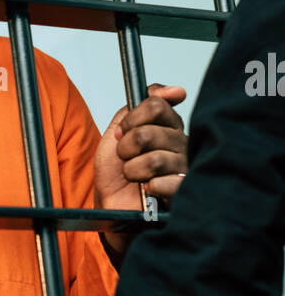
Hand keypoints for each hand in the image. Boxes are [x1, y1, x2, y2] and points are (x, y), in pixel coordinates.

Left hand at [95, 84, 186, 256]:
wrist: (112, 205)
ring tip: (133, 176)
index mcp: (166, 126)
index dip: (134, 118)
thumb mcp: (116, 134)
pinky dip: (151, 185)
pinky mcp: (184, 190)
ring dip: (133, 170)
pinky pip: (170, 181)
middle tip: (124, 157)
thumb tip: (169, 90)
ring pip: (155, 158)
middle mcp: (179, 142)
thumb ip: (134, 109)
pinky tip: (148, 188)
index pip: (157, 105)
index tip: (123, 130)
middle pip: (151, 132)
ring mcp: (184, 166)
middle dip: (126, 147)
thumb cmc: (115, 172)